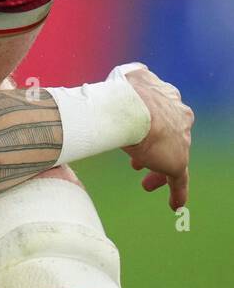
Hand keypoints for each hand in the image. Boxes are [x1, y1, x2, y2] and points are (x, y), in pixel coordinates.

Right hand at [121, 65, 192, 210]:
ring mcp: (180, 139)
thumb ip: (120, 86)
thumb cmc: (118, 94)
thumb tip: (108, 89)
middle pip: (169, 136)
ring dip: (158, 171)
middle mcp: (178, 115)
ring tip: (146, 183)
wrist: (130, 108)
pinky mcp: (178, 161)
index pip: (162, 113)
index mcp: (166, 96)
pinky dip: (177, 193)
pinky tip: (174, 205)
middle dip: (154, 148)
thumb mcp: (121, 83)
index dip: (148, 125)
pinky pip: (179, 180)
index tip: (135, 135)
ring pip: (172, 158)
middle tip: (137, 162)